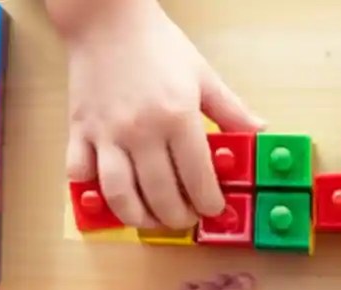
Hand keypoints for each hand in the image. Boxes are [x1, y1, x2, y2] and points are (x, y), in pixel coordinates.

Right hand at [51, 0, 264, 228]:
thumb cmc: (157, 46)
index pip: (198, 177)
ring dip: (137, 217)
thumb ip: (231, 111)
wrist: (107, 20)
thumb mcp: (203, 76)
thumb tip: (261, 133)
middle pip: (160, 194)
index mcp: (177, 117)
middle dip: (177, 217)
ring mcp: (107, 133)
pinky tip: (108, 194)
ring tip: (150, 219)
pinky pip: (79, 172)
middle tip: (185, 218)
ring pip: (119, 194)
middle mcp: (141, 131)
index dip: (208, 202)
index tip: (213, 209)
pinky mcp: (79, 130)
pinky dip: (90, 191)